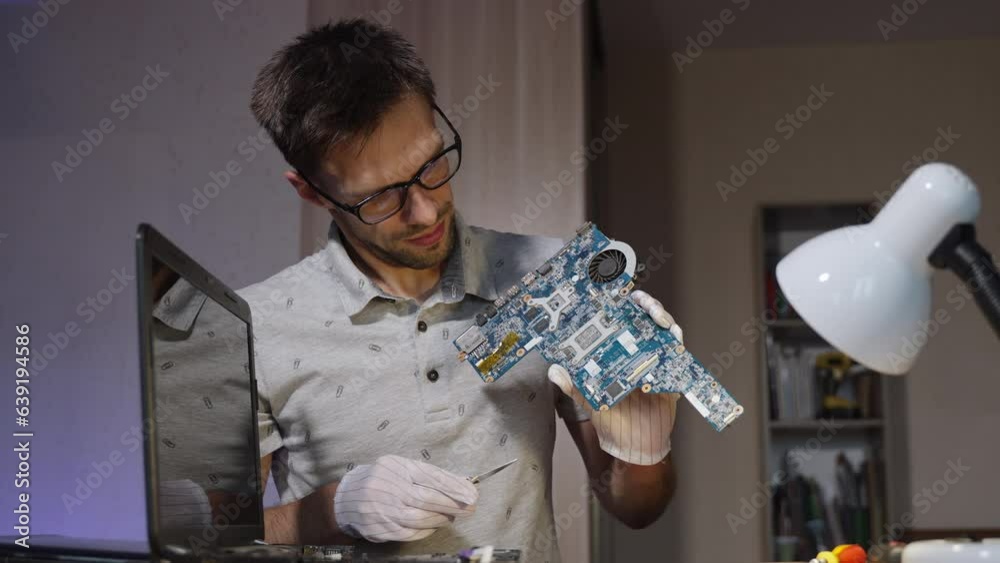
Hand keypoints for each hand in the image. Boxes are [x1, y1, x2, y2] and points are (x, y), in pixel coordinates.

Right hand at [333, 455, 477, 542]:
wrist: (349, 497)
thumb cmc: (383, 480)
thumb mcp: (402, 468)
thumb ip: (427, 475)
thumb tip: (460, 483)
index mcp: (396, 467)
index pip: (429, 476)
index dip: (453, 486)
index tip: (471, 494)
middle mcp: (388, 488)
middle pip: (426, 498)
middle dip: (452, 504)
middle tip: (470, 508)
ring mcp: (382, 509)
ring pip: (419, 518)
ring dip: (441, 518)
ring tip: (453, 516)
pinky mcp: (380, 528)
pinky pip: (410, 532)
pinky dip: (426, 529)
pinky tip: (435, 525)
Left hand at [548, 290, 680, 465]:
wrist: (634, 445)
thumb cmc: (612, 420)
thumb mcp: (590, 399)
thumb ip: (574, 386)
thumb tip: (554, 370)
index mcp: (618, 353)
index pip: (620, 321)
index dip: (621, 304)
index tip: (617, 293)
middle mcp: (639, 352)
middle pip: (645, 319)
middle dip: (646, 305)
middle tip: (641, 301)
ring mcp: (657, 361)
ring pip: (664, 330)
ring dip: (663, 319)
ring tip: (658, 317)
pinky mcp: (672, 373)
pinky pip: (678, 353)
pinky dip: (676, 343)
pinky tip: (672, 338)